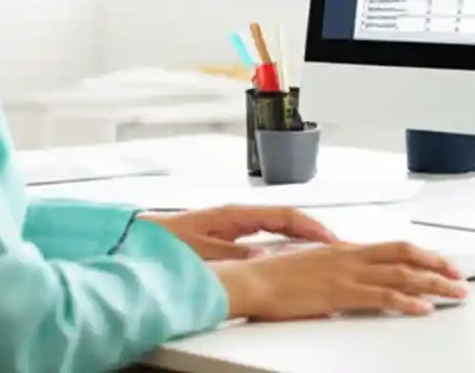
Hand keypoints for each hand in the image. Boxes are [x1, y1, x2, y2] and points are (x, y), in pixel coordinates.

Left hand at [140, 205, 336, 260]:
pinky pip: (263, 236)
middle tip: (334, 246)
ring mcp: (232, 224)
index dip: (309, 227)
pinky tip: (286, 256)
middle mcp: (236, 216)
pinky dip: (281, 243)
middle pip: (284, 219)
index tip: (329, 239)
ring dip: (297, 237)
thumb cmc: (166, 242)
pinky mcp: (226, 234)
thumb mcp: (203, 251)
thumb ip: (234, 254)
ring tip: (318, 251)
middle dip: (310, 231)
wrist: (140, 238)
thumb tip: (265, 258)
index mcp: (235, 215)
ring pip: (275, 227)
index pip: (283, 215)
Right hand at [213, 241, 466, 319]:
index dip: (420, 255)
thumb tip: (347, 284)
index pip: (391, 248)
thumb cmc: (273, 277)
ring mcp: (347, 272)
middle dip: (437, 265)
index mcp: (343, 249)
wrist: (253, 280)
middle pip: (405, 254)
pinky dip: (408, 301)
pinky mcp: (341, 292)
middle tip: (458, 277)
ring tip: (454, 293)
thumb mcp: (309, 269)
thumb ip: (332, 273)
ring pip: (402, 273)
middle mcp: (350, 255)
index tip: (438, 264)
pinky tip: (424, 308)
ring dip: (433, 284)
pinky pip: (383, 295)